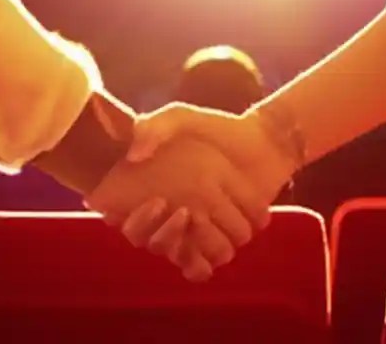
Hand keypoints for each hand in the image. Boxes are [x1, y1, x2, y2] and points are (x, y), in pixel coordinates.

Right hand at [111, 103, 298, 278]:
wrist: (263, 146)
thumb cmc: (218, 130)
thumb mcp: (181, 118)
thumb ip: (154, 128)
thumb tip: (132, 156)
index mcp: (149, 187)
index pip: (121, 214)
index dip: (126, 216)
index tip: (152, 199)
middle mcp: (165, 214)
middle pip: (147, 240)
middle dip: (158, 231)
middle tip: (180, 210)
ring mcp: (191, 231)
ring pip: (172, 254)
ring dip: (179, 243)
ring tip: (191, 218)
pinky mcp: (216, 242)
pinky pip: (199, 266)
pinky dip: (198, 265)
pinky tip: (205, 251)